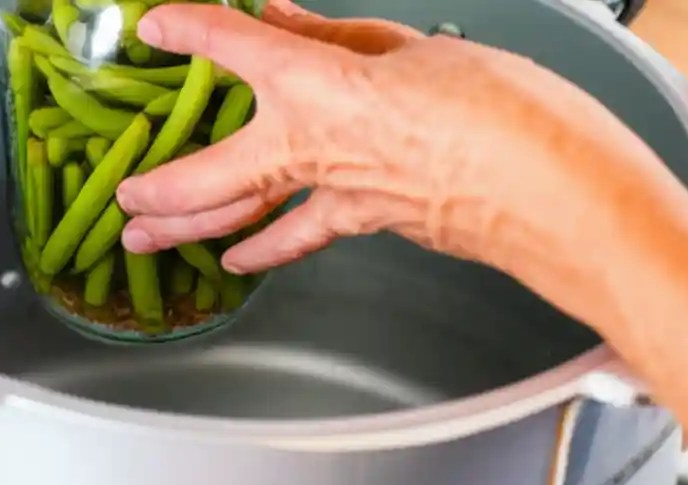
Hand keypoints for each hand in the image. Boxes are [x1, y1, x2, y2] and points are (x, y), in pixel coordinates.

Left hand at [115, 4, 687, 327]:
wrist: (565, 198)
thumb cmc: (513, 116)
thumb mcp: (420, 49)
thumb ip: (339, 38)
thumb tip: (282, 18)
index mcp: (323, 86)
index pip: (235, 49)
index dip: (190, 32)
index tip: (155, 24)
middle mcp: (319, 150)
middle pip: (215, 174)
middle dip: (161, 188)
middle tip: (122, 204)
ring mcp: (344, 199)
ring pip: (248, 218)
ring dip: (192, 231)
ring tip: (148, 244)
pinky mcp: (376, 225)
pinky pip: (305, 233)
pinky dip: (269, 244)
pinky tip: (246, 257)